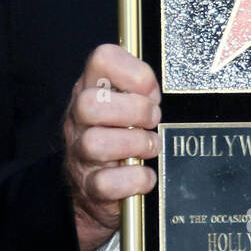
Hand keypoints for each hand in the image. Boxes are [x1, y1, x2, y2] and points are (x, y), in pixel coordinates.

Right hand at [62, 44, 160, 250]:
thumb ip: (141, 90)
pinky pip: (107, 183)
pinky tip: (146, 175)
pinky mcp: (90, 188)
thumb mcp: (124, 105)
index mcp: (91, 89)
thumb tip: (171, 85)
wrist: (93, 191)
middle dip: (134, 110)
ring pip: (96, 143)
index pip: (102, 59)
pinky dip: (135, 179)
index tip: (151, 90)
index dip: (134, 71)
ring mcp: (81, 154)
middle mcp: (79, 119)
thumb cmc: (117, 138)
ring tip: (151, 147)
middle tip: (153, 120)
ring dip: (135, 144)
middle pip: (90, 103)